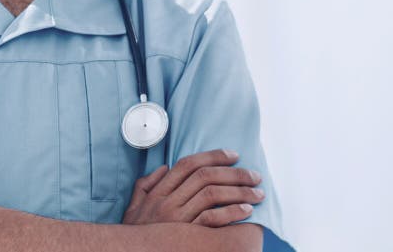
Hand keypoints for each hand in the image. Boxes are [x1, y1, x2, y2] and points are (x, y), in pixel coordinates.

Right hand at [122, 149, 264, 227]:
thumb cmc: (136, 232)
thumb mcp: (134, 205)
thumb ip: (146, 185)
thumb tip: (164, 167)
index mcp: (158, 191)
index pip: (188, 164)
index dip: (213, 156)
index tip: (234, 155)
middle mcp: (168, 201)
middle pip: (205, 177)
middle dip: (234, 173)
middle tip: (255, 176)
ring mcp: (178, 219)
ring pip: (212, 194)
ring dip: (239, 191)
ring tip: (258, 193)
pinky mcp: (187, 236)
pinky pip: (212, 219)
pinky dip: (232, 213)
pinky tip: (247, 211)